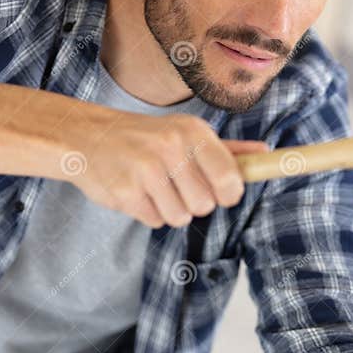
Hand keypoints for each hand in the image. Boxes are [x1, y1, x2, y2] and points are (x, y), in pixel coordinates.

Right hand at [68, 108, 268, 226]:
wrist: (86, 137)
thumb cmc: (145, 137)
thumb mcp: (186, 133)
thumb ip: (227, 150)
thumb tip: (266, 153)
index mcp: (192, 132)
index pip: (229, 178)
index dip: (229, 194)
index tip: (222, 194)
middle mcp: (171, 148)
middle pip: (205, 205)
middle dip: (194, 203)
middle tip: (176, 186)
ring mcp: (146, 170)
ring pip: (180, 217)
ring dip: (170, 210)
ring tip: (154, 188)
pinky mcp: (125, 192)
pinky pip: (154, 221)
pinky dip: (148, 213)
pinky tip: (136, 192)